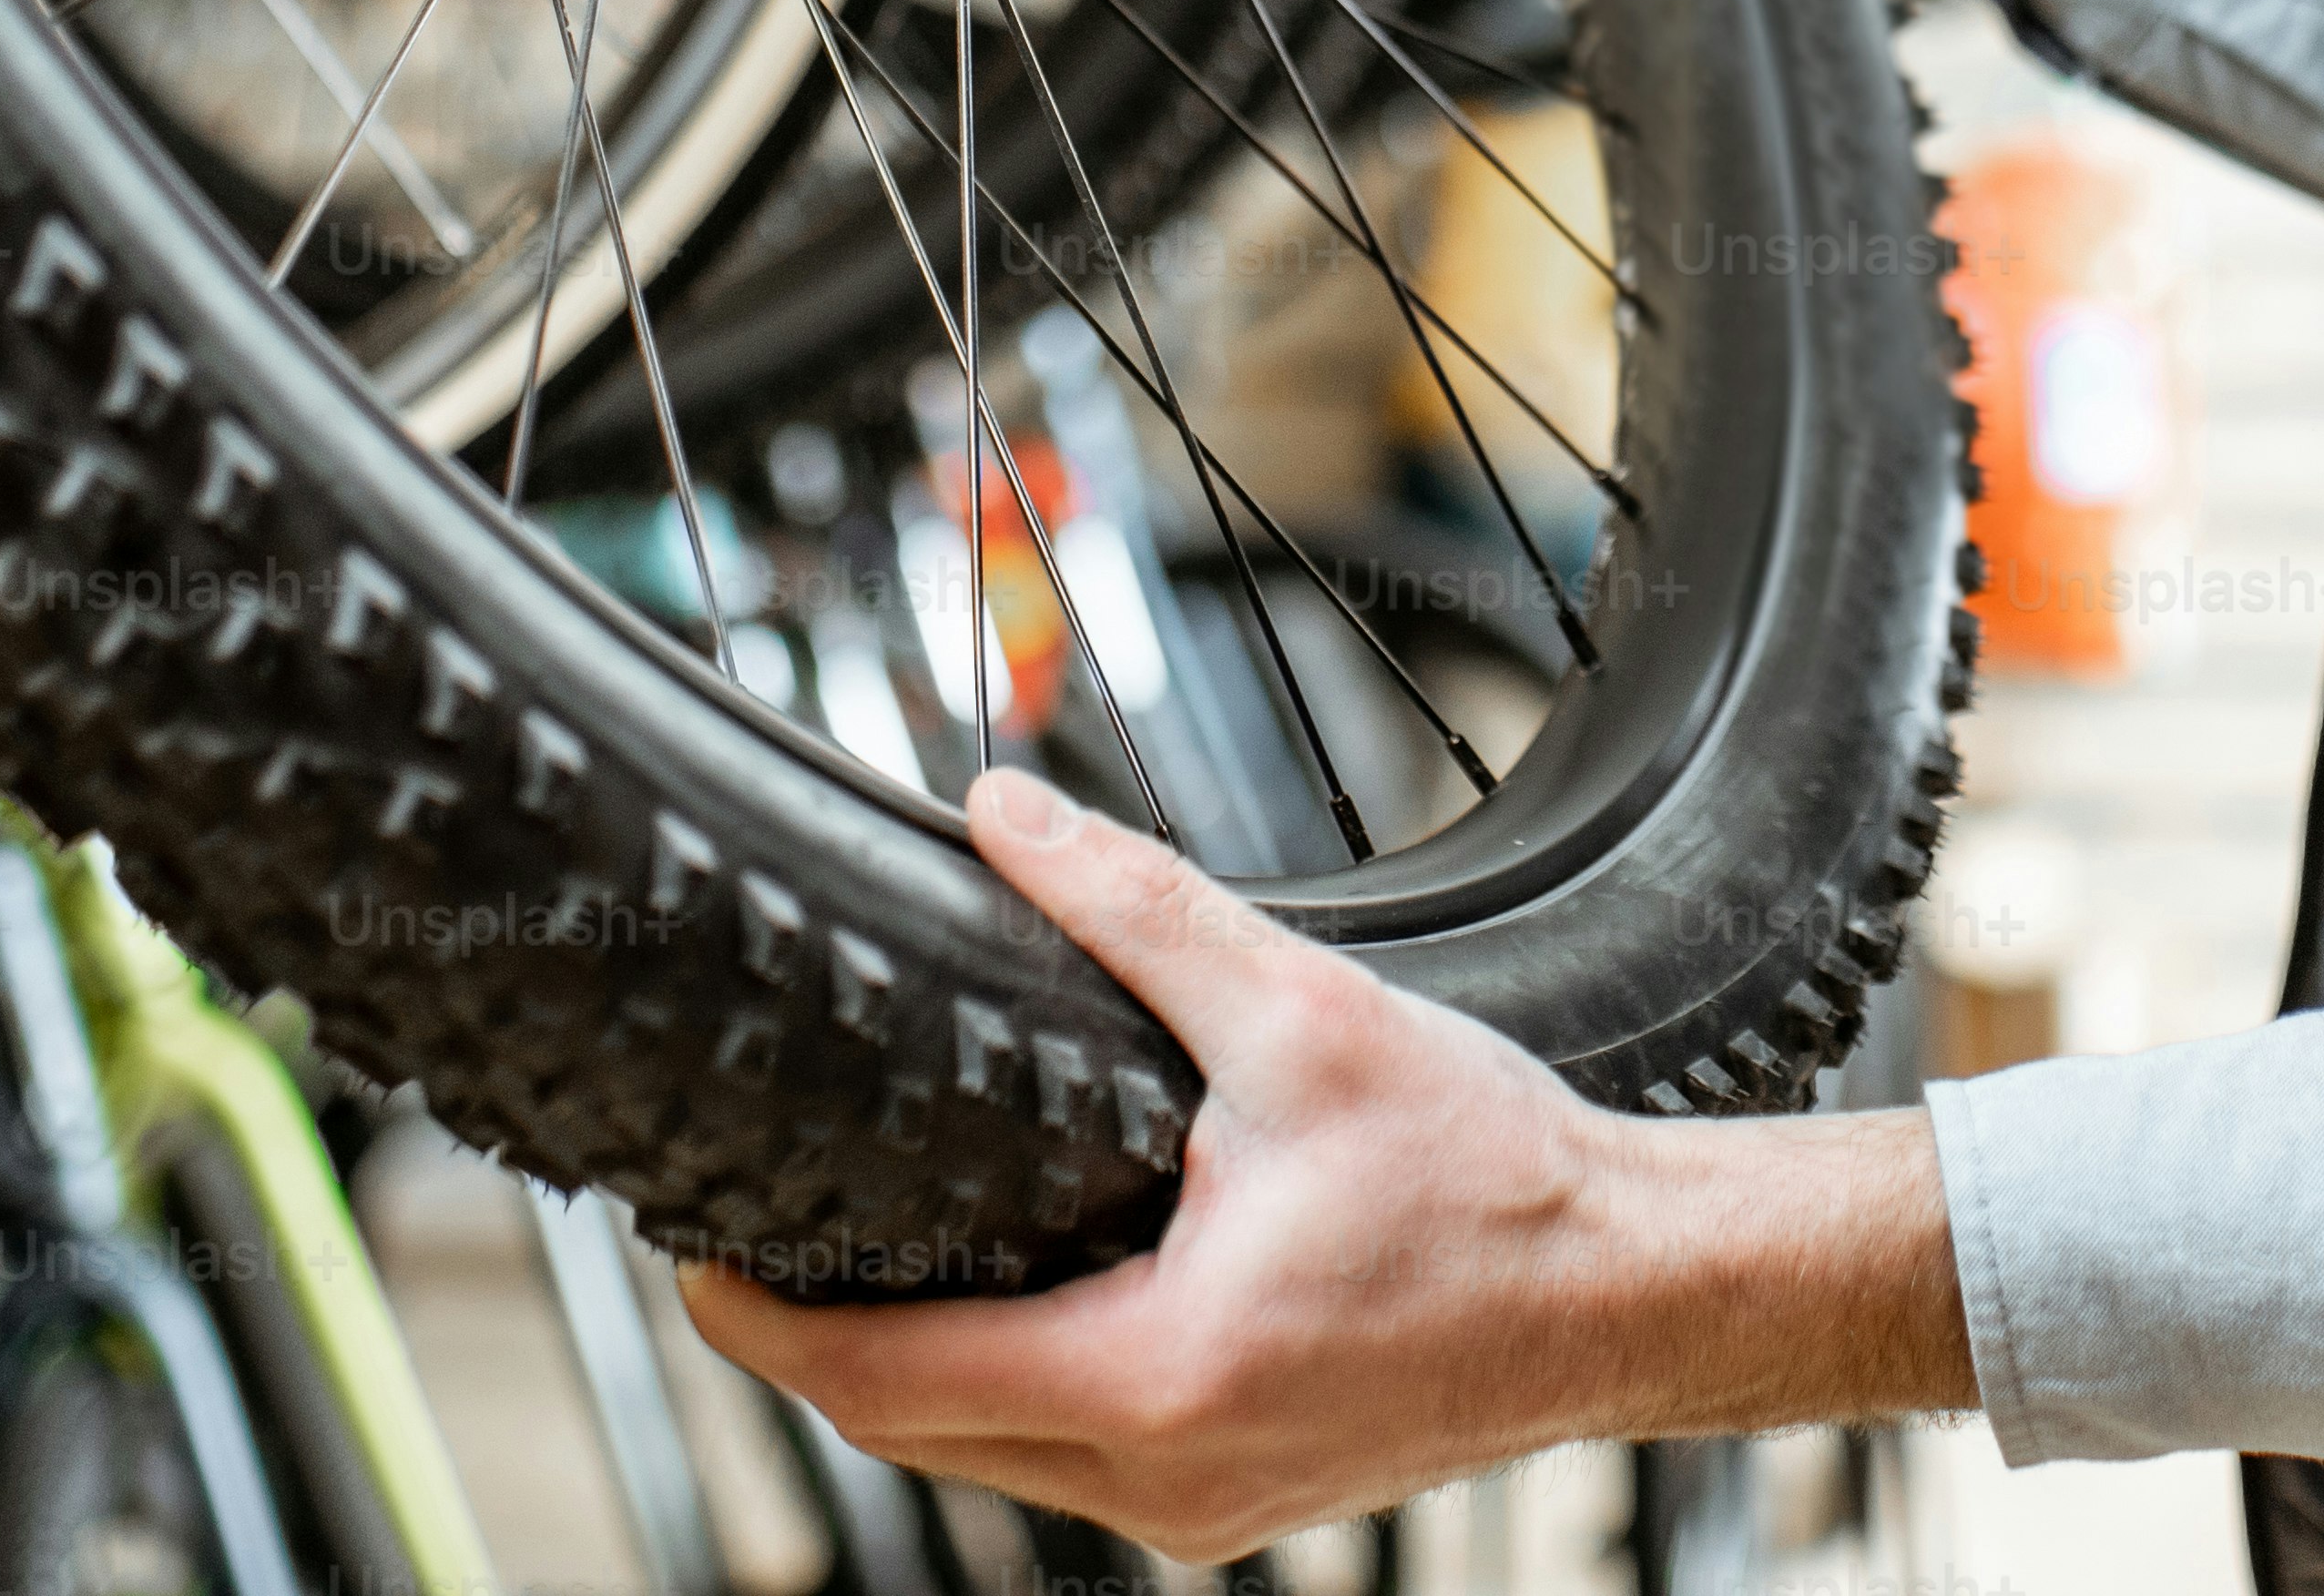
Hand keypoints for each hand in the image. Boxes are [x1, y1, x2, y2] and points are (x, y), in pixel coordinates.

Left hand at [676, 773, 1968, 1559]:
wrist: (1634, 1288)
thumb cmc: (1494, 1176)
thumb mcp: (1299, 1018)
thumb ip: (1132, 916)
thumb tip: (998, 815)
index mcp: (1159, 1377)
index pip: (890, 1381)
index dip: (766, 1327)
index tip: (689, 1258)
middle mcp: (1167, 1478)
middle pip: (920, 1440)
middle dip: (820, 1351)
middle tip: (745, 1241)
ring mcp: (1207, 1508)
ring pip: (995, 1462)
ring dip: (918, 1376)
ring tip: (855, 1258)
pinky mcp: (1243, 1498)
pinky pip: (1075, 1463)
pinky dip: (1013, 1391)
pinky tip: (1007, 1297)